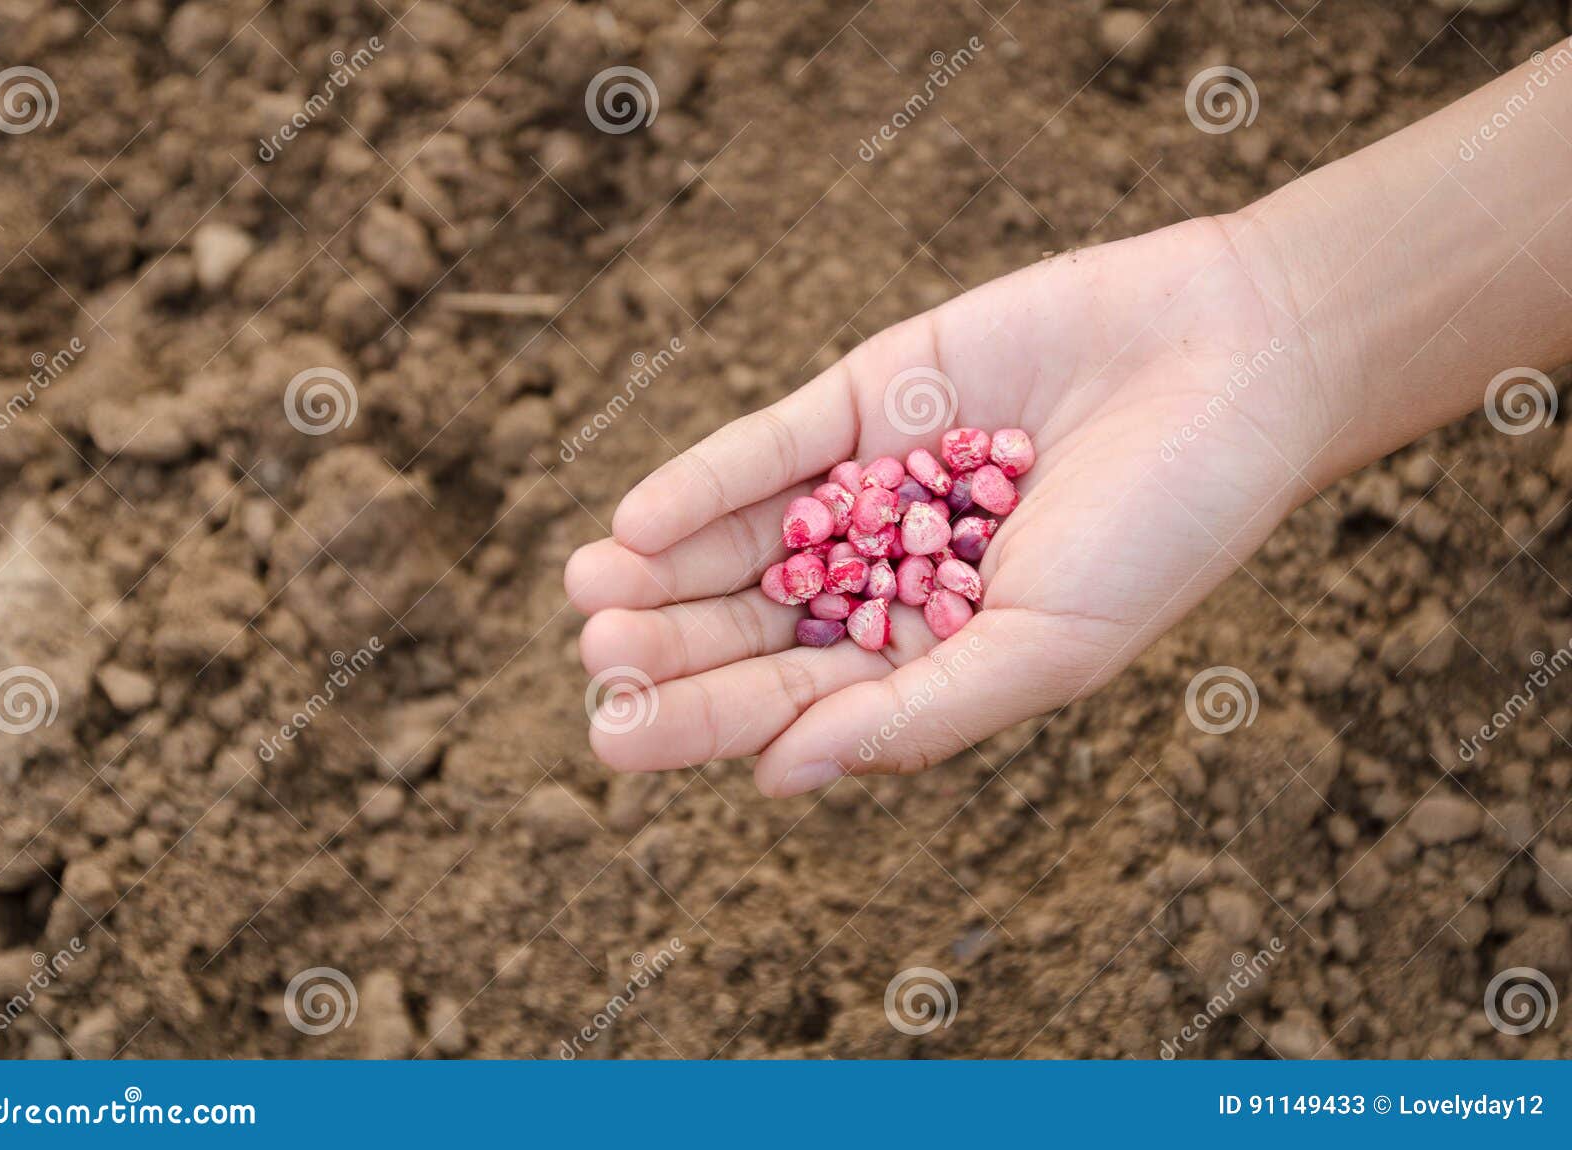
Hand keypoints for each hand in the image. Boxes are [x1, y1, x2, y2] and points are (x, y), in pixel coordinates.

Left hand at [565, 213, 1331, 795]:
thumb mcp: (1048, 647)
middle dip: (675, 646)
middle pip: (756, 621)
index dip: (709, 721)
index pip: (799, 699)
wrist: (1238, 360)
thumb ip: (919, 713)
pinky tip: (642, 519)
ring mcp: (877, 482)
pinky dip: (710, 479)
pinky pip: (777, 443)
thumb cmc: (1167, 526)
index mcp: (936, 652)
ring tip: (586, 596)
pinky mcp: (875, 394)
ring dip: (665, 567)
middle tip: (597, 665)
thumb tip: (782, 779)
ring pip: (747, 534)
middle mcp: (892, 574)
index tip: (618, 742)